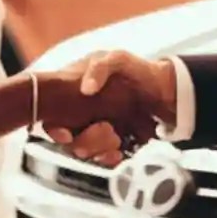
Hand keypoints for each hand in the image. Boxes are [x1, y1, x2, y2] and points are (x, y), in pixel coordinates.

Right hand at [34, 60, 159, 155]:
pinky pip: (100, 157)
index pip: (52, 115)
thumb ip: (100, 67)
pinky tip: (117, 153)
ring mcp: (93, 128)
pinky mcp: (108, 143)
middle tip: (106, 128)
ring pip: (83, 150)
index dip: (54, 127)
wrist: (164, 90)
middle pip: (67, 137)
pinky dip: (107, 158)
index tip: (66, 134)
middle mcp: (80, 112)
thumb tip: (86, 89)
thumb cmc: (137, 71)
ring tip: (116, 138)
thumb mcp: (118, 59)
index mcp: (75, 91)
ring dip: (97, 148)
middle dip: (84, 140)